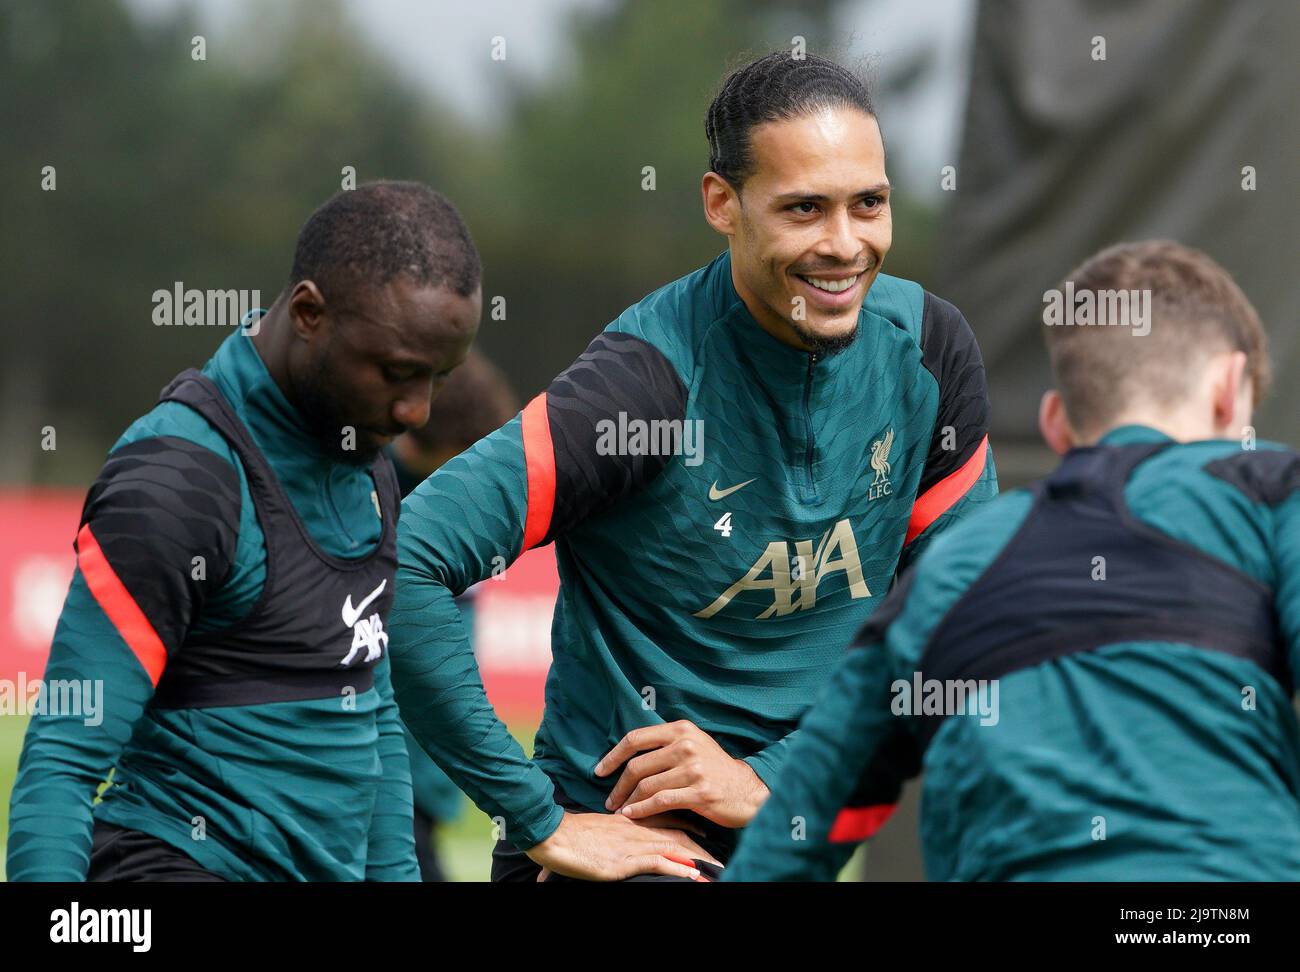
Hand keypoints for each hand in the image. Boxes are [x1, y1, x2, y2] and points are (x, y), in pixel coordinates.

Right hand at [525, 810, 718, 881]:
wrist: (553, 836)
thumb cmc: (571, 834)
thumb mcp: (598, 828)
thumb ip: (615, 829)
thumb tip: (621, 835)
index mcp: (629, 817)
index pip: (665, 815)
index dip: (687, 820)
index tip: (703, 826)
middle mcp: (636, 828)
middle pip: (676, 832)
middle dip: (700, 842)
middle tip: (719, 852)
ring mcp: (632, 844)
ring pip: (673, 847)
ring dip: (697, 859)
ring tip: (716, 868)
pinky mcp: (624, 860)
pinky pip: (658, 863)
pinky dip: (678, 869)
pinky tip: (693, 875)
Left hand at [594, 720, 769, 827]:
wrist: (747, 790)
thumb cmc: (714, 768)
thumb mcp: (693, 744)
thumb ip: (666, 743)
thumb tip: (627, 753)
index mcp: (681, 730)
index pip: (636, 738)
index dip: (613, 755)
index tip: (599, 771)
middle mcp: (686, 745)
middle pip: (637, 765)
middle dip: (618, 785)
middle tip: (610, 799)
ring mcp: (693, 769)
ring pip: (646, 786)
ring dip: (628, 801)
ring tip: (620, 810)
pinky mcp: (699, 793)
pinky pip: (660, 802)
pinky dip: (641, 810)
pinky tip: (632, 815)